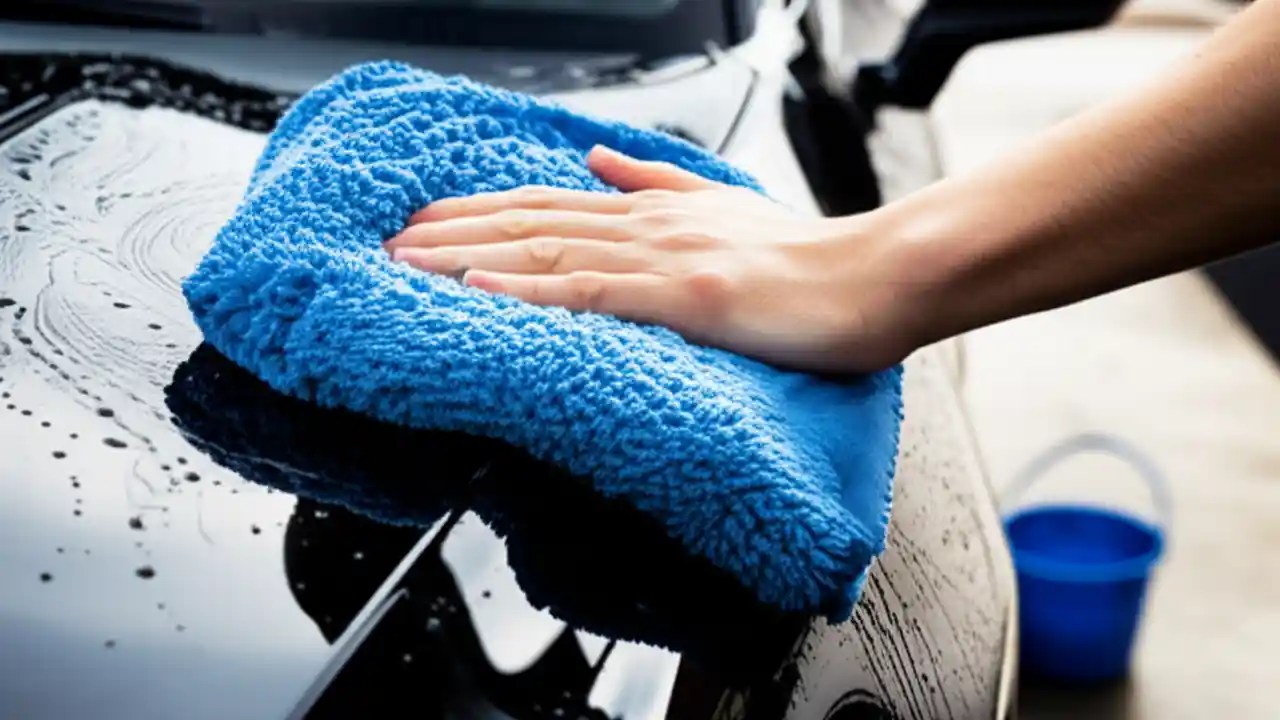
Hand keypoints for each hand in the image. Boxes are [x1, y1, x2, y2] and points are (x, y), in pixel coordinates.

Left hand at [386, 146, 916, 372]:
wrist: (869, 280)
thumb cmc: (804, 258)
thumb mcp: (723, 207)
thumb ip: (657, 181)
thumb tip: (600, 159)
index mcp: (652, 211)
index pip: (545, 207)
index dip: (476, 211)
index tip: (422, 219)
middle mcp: (645, 226)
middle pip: (529, 223)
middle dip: (451, 230)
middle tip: (387, 240)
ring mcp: (661, 258)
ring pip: (545, 252)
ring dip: (469, 256)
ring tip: (408, 264)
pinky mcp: (682, 297)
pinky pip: (590, 292)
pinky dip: (527, 291)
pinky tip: (480, 291)